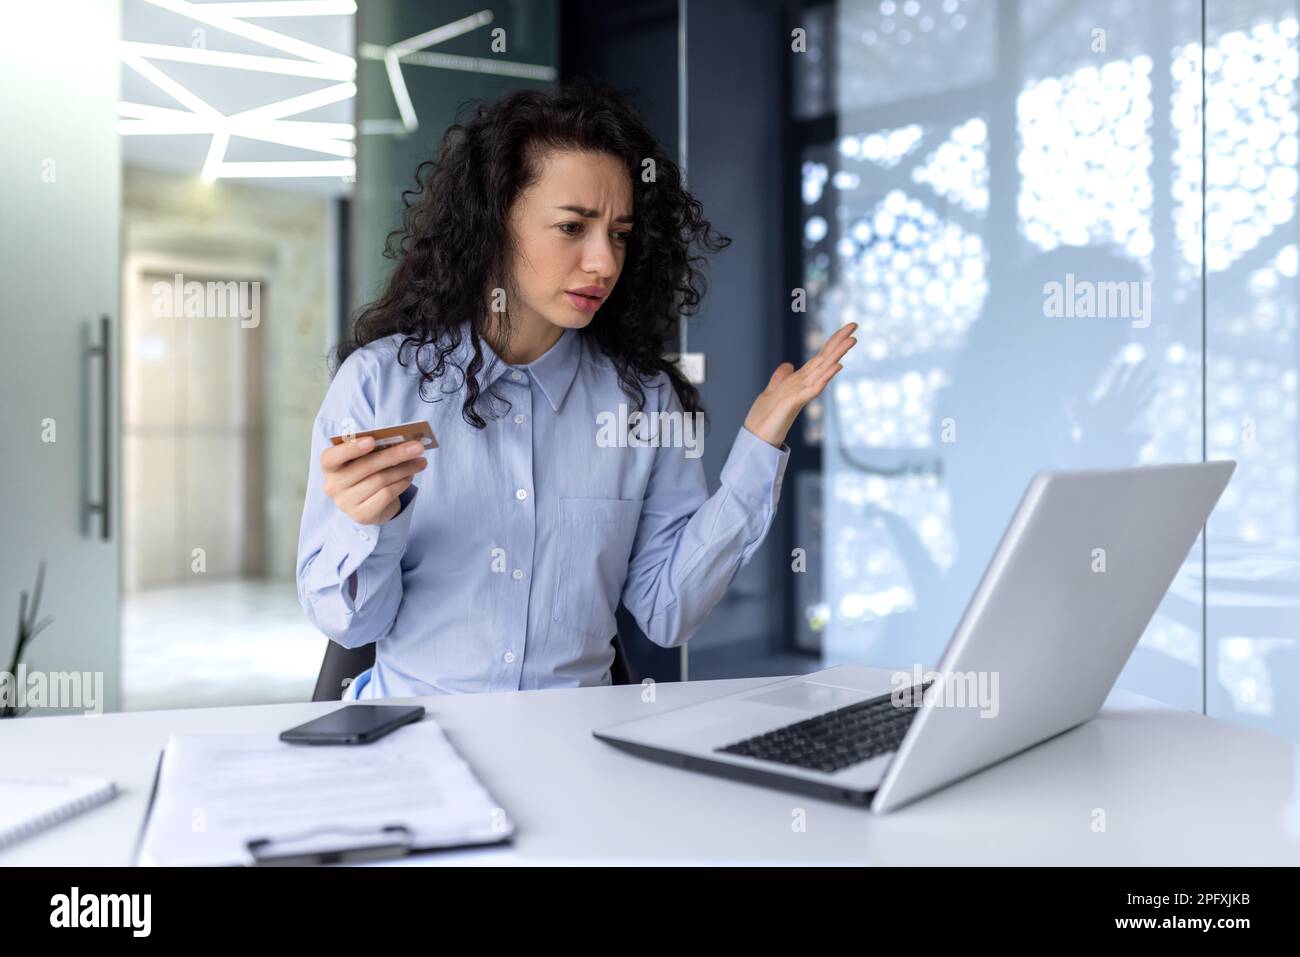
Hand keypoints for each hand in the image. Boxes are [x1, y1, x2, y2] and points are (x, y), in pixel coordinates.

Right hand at [321, 435, 428, 524]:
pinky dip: (401, 483)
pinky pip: (386, 495)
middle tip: (417, 447)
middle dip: (396, 454)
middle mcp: (333, 485)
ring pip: (380, 480)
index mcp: (329, 466)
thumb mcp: (364, 459)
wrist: (366, 503)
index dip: (351, 448)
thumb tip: (403, 441)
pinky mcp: (361, 515)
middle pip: (366, 466)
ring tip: (420, 461)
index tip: (372, 440)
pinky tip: (410, 477)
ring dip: (405, 469)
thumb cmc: (365, 472)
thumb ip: (374, 449)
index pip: (332, 457)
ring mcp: (346, 503)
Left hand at [744, 322, 857, 447]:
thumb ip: (781, 377)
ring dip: (838, 355)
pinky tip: (837, 367)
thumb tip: (788, 365)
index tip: (846, 327)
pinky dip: (826, 377)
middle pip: (825, 359)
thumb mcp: (772, 390)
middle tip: (854, 325)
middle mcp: (804, 384)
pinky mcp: (796, 403)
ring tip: (852, 340)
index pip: (820, 356)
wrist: (756, 438)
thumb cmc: (765, 417)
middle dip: (839, 342)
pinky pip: (814, 388)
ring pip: (823, 370)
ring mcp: (802, 393)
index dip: (832, 341)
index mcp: (799, 379)